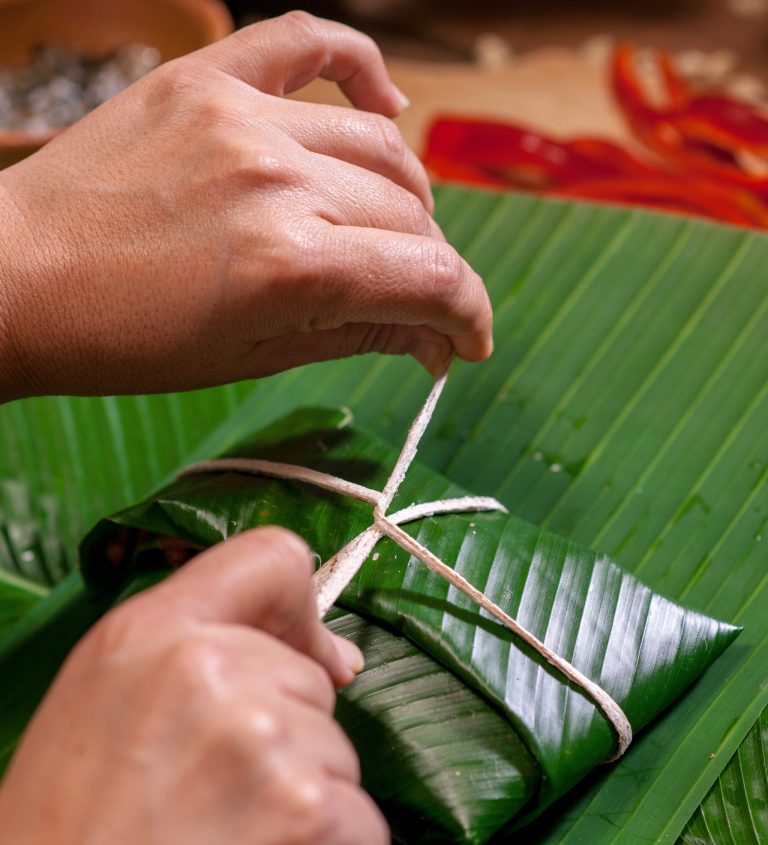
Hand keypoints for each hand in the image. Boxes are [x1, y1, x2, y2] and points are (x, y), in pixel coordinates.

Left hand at [0, 12, 491, 400]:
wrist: (16, 281)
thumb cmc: (129, 340)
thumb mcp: (254, 358)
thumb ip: (360, 336)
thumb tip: (436, 342)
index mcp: (293, 267)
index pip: (431, 278)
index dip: (468, 314)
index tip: (467, 340)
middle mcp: (280, 181)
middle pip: (411, 217)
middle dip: (429, 271)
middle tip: (411, 301)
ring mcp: (243, 118)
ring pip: (380, 145)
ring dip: (404, 198)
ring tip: (386, 230)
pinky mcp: (207, 79)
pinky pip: (309, 41)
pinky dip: (361, 66)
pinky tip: (385, 104)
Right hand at [0, 527, 387, 844]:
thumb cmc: (73, 827)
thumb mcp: (104, 702)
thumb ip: (203, 649)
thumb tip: (334, 658)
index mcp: (152, 634)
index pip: (274, 557)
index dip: (299, 609)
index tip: (305, 653)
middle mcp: (210, 670)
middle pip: (308, 678)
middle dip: (284, 732)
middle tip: (215, 791)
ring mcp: (262, 738)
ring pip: (335, 750)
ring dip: (303, 795)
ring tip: (228, 832)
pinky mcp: (306, 809)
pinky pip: (359, 815)